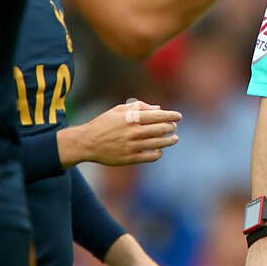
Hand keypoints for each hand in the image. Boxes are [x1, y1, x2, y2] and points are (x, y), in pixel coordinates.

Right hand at [64, 101, 181, 165]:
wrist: (87, 142)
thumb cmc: (104, 123)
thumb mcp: (119, 110)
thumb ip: (139, 106)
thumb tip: (158, 108)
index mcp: (130, 118)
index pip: (157, 115)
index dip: (171, 115)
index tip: (178, 116)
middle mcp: (132, 132)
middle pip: (161, 129)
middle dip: (171, 127)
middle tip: (174, 127)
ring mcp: (131, 146)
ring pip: (158, 143)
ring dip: (169, 140)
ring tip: (174, 138)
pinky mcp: (130, 158)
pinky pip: (150, 156)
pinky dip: (158, 152)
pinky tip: (160, 149)